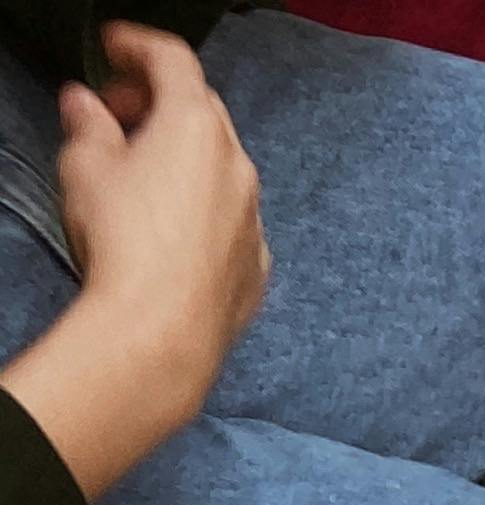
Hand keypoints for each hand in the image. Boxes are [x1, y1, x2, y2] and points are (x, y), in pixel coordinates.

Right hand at [0, 26, 264, 498]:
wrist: (160, 335)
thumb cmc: (124, 245)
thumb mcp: (86, 168)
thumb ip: (89, 126)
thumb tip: (86, 108)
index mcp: (196, 126)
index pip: (173, 61)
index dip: (138, 47)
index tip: (114, 49)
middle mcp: (237, 167)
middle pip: (203, 113)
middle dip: (160, 105)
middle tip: (120, 116)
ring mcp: (253, 220)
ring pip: (222, 170)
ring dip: (185, 161)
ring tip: (143, 176)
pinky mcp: (256, 269)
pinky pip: (231, 224)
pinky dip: (205, 213)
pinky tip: (173, 231)